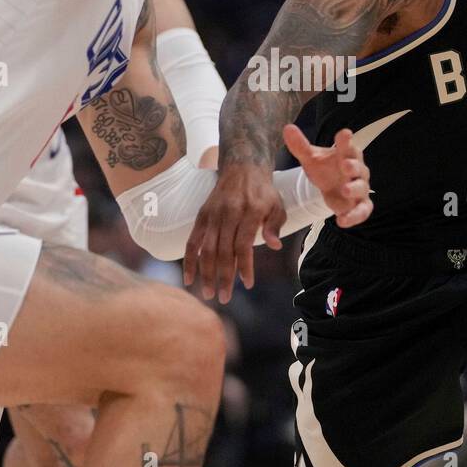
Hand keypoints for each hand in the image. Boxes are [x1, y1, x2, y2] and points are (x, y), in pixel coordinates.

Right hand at [184, 162, 285, 304]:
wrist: (242, 168)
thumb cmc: (264, 192)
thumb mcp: (277, 206)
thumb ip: (275, 226)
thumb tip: (274, 246)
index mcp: (250, 212)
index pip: (244, 244)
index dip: (245, 266)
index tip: (247, 284)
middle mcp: (229, 213)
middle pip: (224, 250)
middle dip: (224, 276)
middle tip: (224, 298)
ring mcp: (213, 215)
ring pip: (207, 249)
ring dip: (206, 273)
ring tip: (208, 293)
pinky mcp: (202, 216)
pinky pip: (192, 241)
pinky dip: (189, 260)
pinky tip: (188, 278)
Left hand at [282, 124, 371, 228]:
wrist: (329, 187)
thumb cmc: (324, 169)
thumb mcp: (310, 158)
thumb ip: (299, 145)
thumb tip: (287, 128)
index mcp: (345, 155)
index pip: (347, 146)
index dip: (346, 140)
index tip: (344, 134)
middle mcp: (356, 171)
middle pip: (358, 167)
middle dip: (353, 166)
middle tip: (345, 165)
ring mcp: (360, 188)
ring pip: (362, 188)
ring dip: (354, 189)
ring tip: (344, 190)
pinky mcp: (360, 205)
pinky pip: (362, 211)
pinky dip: (354, 216)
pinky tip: (342, 220)